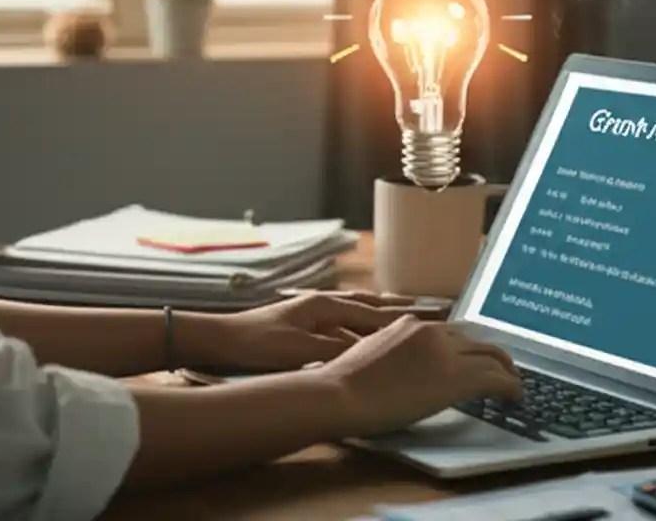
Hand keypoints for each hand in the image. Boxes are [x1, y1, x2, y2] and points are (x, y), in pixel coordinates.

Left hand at [179, 293, 425, 370]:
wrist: (222, 339)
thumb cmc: (259, 345)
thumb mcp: (302, 351)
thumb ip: (337, 349)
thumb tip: (370, 349)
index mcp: (325, 306)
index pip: (374, 314)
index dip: (404, 318)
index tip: (433, 317)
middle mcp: (322, 303)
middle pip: (369, 304)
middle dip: (398, 307)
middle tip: (429, 306)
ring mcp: (312, 311)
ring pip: (356, 310)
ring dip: (381, 312)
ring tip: (403, 312)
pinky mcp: (302, 323)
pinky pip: (342, 320)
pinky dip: (360, 324)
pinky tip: (363, 332)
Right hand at [316, 315, 522, 436]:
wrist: (339, 394)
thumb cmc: (341, 383)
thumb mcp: (369, 353)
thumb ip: (392, 352)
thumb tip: (402, 367)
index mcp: (409, 324)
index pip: (450, 332)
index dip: (465, 347)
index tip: (471, 358)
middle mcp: (431, 331)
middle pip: (475, 340)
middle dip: (492, 355)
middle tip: (502, 370)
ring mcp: (445, 353)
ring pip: (491, 356)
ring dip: (505, 370)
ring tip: (512, 384)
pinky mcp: (456, 378)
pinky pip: (496, 379)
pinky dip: (510, 387)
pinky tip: (515, 396)